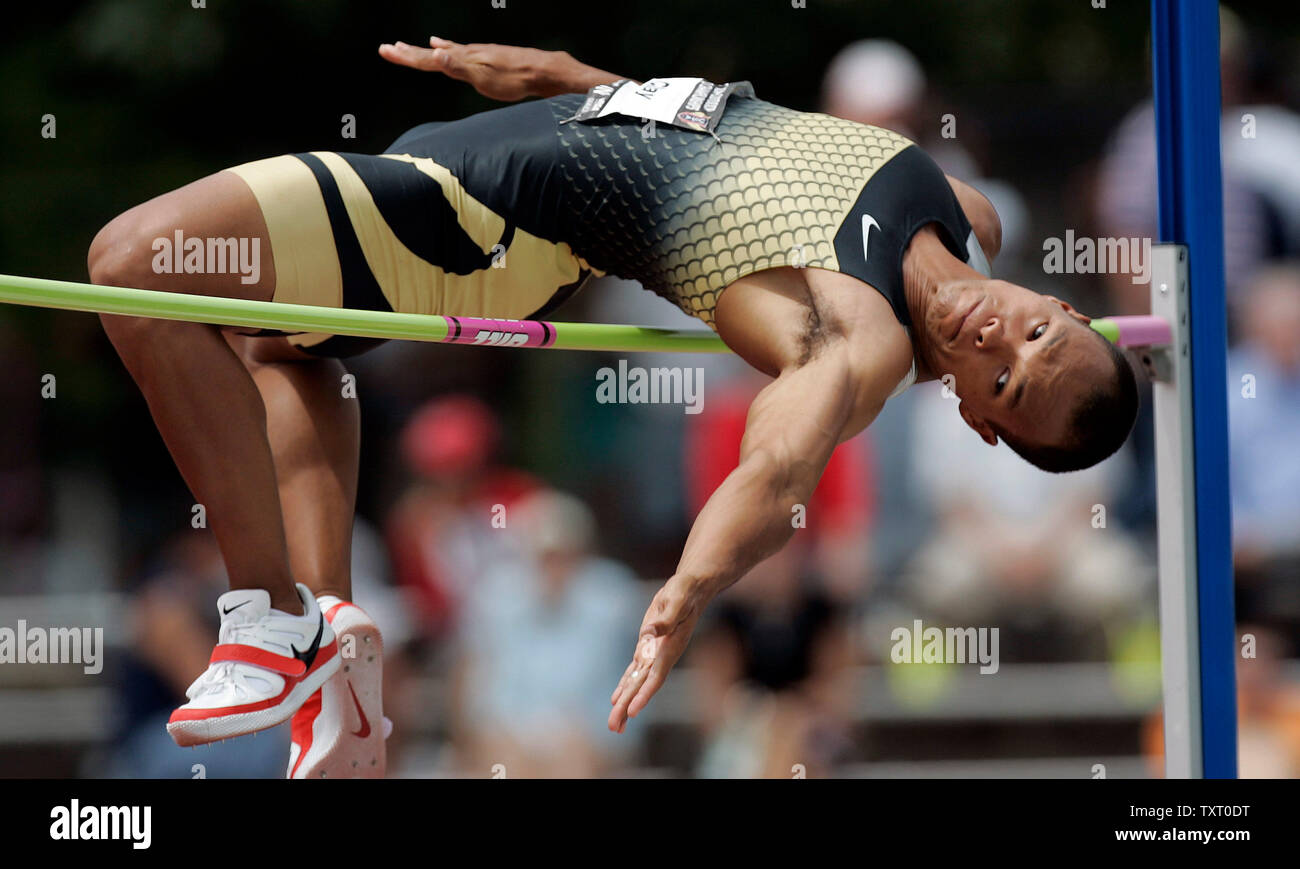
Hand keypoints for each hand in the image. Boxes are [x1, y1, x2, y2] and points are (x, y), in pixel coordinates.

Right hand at [378, 36, 554, 101]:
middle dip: (409, 53)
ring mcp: (477, 53)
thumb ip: (457, 66)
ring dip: (425, 49)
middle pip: (432, 53)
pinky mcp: (487, 57)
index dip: (406, 57)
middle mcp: (466, 53)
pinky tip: (444, 44)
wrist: (542, 71)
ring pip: (444, 50)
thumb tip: (434, 51)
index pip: (427, 58)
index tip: (385, 51)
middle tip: (388, 48)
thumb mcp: (484, 77)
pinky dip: (446, 47)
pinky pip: (458, 49)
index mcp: (462, 59)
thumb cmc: (513, 79)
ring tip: (410, 46)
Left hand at [609, 576, 708, 732]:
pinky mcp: (647, 646)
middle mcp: (662, 655)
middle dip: (628, 706)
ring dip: (624, 702)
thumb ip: (665, 618)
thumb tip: (648, 632)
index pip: (656, 675)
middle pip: (643, 685)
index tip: (632, 711)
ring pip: (637, 682)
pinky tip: (616, 699)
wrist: (692, 588)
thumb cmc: (686, 591)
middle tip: (614, 727)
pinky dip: (625, 685)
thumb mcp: (677, 600)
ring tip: (614, 724)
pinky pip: (635, 671)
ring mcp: (654, 652)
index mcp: (670, 647)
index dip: (644, 694)